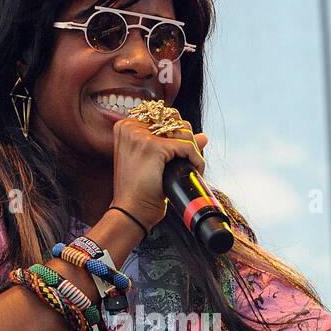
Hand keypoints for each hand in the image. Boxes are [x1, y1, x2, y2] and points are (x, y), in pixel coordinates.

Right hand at [110, 114, 207, 228]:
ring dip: (194, 150)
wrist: (131, 212)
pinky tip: (196, 171)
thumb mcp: (157, 164)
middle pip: (174, 120)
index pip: (164, 118)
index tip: (182, 155)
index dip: (178, 134)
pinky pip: (187, 146)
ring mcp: (140, 135)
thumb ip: (176, 145)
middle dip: (187, 139)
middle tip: (188, 161)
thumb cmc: (140, 192)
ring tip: (192, 168)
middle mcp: (130, 127)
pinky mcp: (153, 146)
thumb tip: (204, 136)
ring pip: (183, 131)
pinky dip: (197, 160)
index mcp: (126, 127)